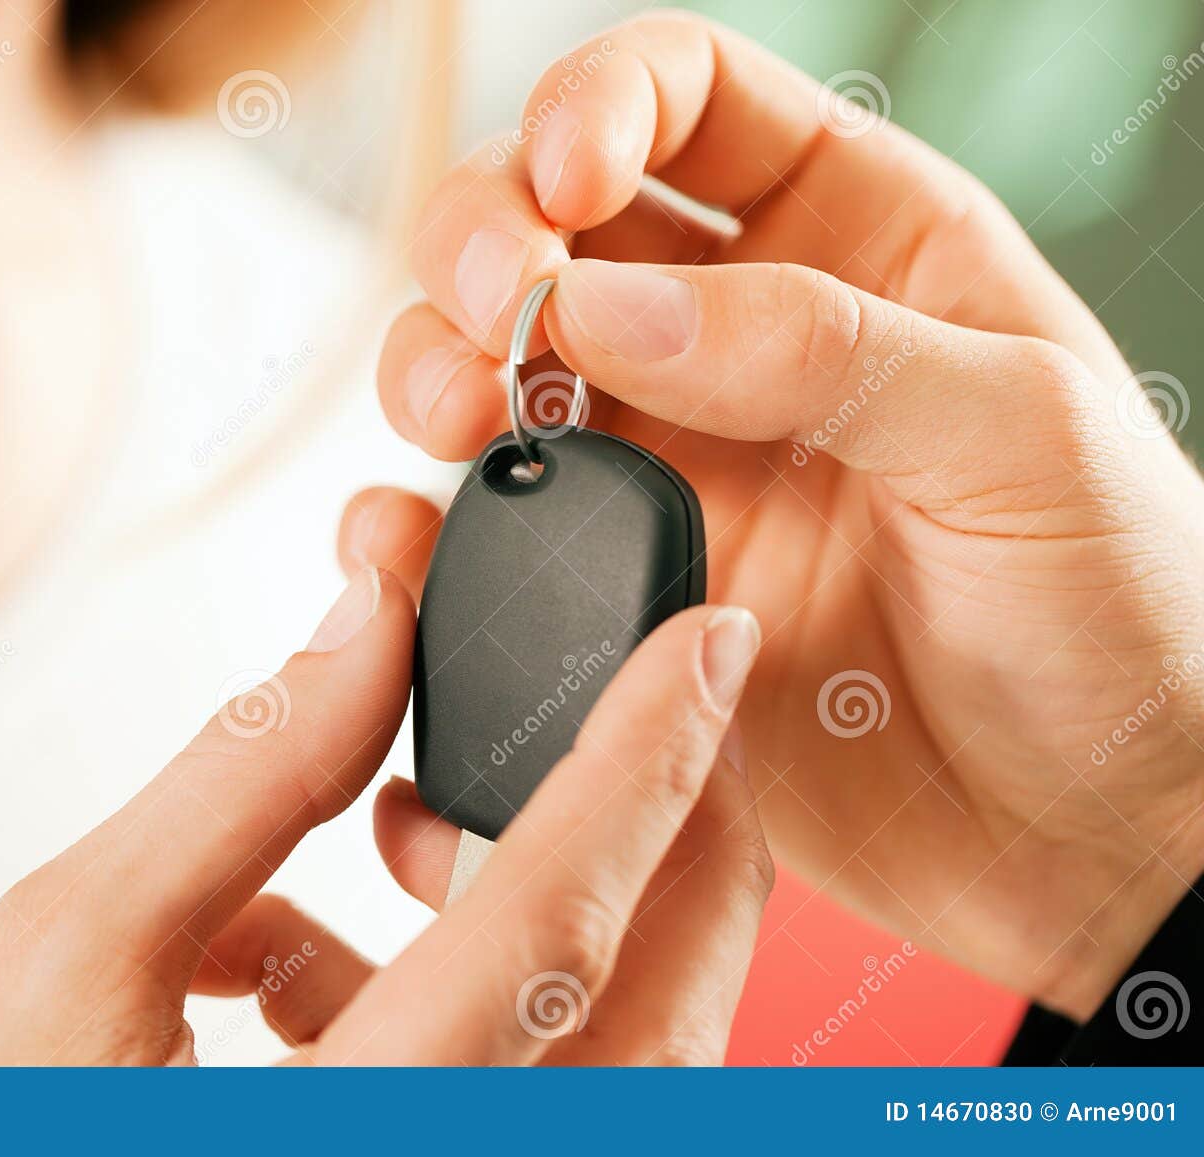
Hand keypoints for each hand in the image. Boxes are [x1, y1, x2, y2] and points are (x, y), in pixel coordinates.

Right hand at [0, 569, 768, 1064]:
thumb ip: (238, 780)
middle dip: (665, 837)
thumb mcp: (56, 960)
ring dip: (553, 913)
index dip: (642, 759)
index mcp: (367, 1135)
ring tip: (419, 824)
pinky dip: (443, 993)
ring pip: (602, 1055)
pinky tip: (290, 950)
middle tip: (652, 702)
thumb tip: (363, 626)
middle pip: (644, 1010)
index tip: (706, 638)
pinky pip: (504, 1086)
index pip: (551, 923)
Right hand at [355, 10, 1203, 1019]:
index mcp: (859, 240)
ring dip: (432, 367)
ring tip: (460, 421)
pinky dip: (422, 520)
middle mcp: (738, 337)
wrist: (1091, 829)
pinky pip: (489, 526)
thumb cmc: (1118, 610)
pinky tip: (419, 535)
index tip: (567, 185)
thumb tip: (601, 309)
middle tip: (493, 313)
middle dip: (484, 238)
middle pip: (549, 221)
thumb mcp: (1019, 433)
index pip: (689, 101)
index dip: (600, 106)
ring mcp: (668, 464)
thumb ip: (816, 347)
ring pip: (490, 365)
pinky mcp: (621, 586)